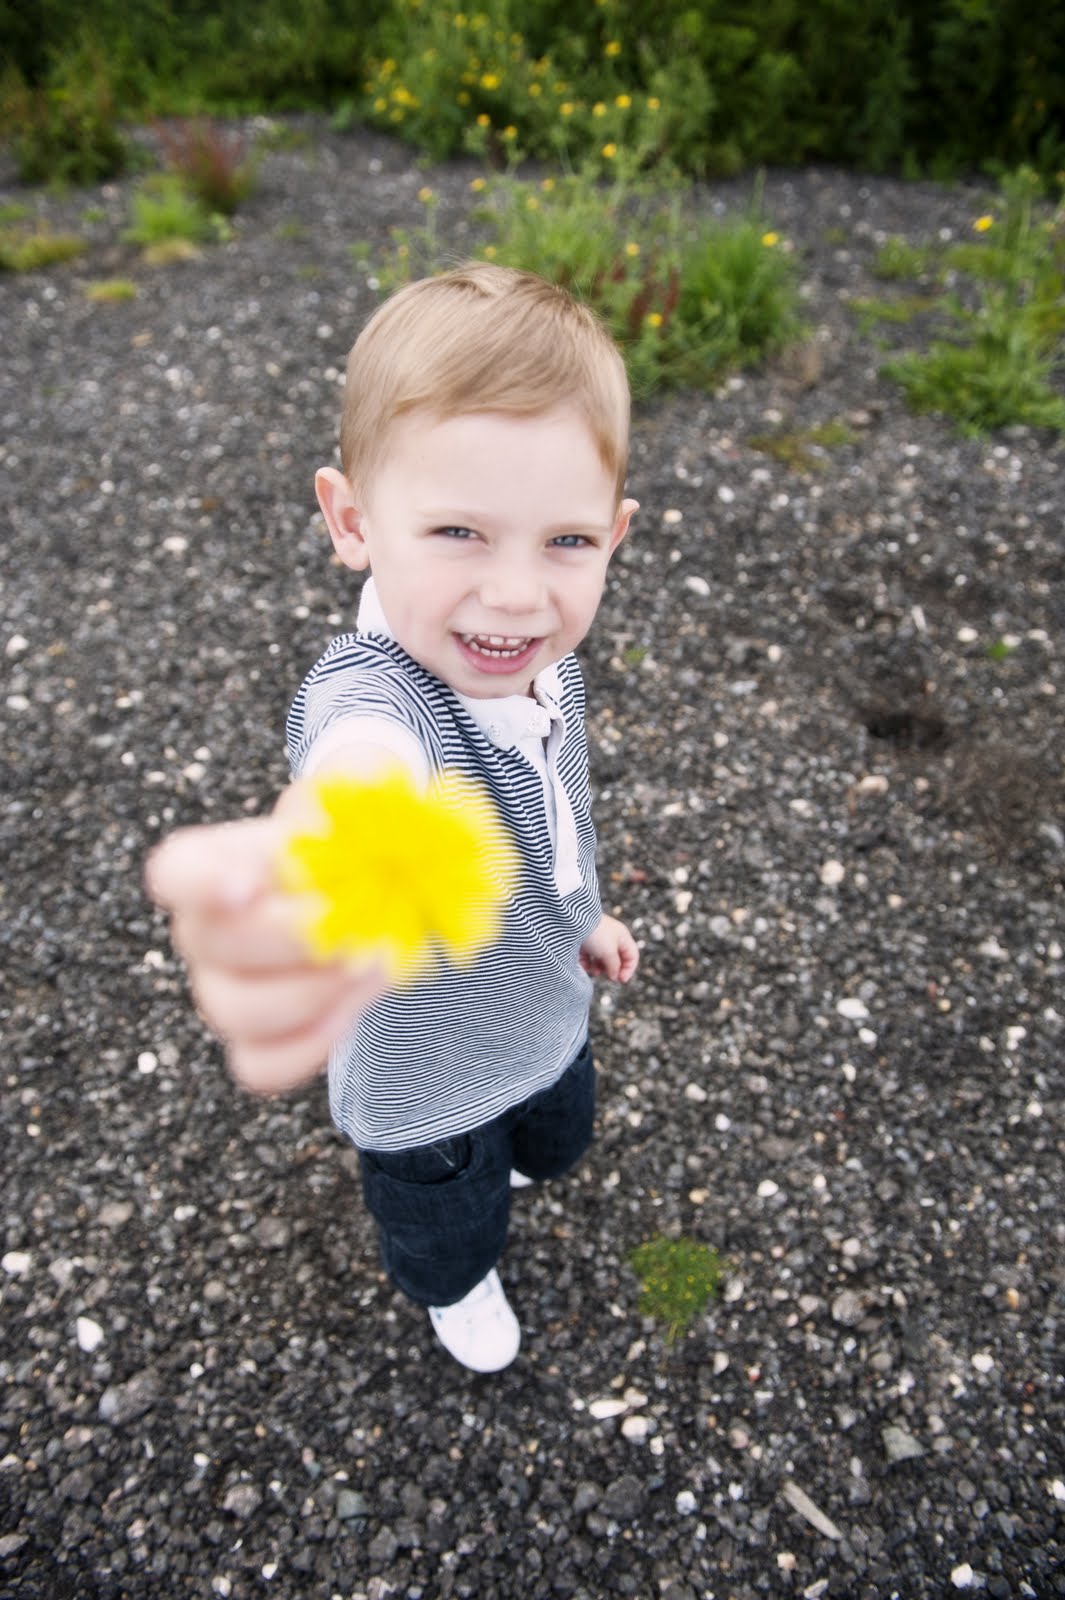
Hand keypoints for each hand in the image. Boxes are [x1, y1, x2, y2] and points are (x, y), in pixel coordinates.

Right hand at [144, 802, 386, 1095]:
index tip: (246, 885)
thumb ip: (359, 788)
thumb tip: (364, 799)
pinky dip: (308, 1047)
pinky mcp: (256, 1041)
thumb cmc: (355, 838)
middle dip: (294, 939)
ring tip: (369, 963)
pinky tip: (347, 1014)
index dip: (201, 882)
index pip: (175, 873)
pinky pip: (260, 1066)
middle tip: (359, 927)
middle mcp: (204, 931)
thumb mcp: (360, 799)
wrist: (378, 892)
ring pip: (237, 1012)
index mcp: (214, 864)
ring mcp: (222, 991)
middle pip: (215, 946)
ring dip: (312, 993)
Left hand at [579, 914, 639, 982]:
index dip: (629, 969)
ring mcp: (596, 939)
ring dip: (599, 968)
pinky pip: (588, 956)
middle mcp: (611, 937)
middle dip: (612, 969)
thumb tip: (614, 976)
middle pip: (617, 958)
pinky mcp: (583, 942)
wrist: (571, 922)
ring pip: (601, 958)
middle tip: (608, 978)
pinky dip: (587, 963)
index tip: (621, 980)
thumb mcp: (609, 952)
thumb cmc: (595, 934)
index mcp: (622, 936)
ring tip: (594, 972)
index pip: (632, 955)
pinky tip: (584, 966)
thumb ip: (614, 966)